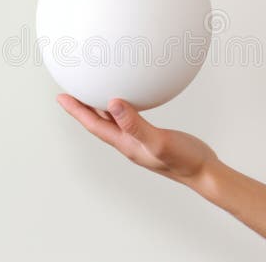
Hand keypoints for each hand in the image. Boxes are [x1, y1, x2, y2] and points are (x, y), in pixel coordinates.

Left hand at [57, 94, 217, 185]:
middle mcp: (129, 142)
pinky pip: (131, 118)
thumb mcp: (159, 140)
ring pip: (113, 121)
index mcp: (126, 144)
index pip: (94, 125)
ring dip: (100, 108)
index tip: (61, 97)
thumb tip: (113, 104)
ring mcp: (140, 140)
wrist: (204, 172)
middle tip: (69, 92)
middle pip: (99, 123)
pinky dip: (124, 107)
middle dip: (82, 108)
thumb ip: (136, 124)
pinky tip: (130, 98)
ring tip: (92, 92)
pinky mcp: (152, 136)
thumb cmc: (184, 160)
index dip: (77, 111)